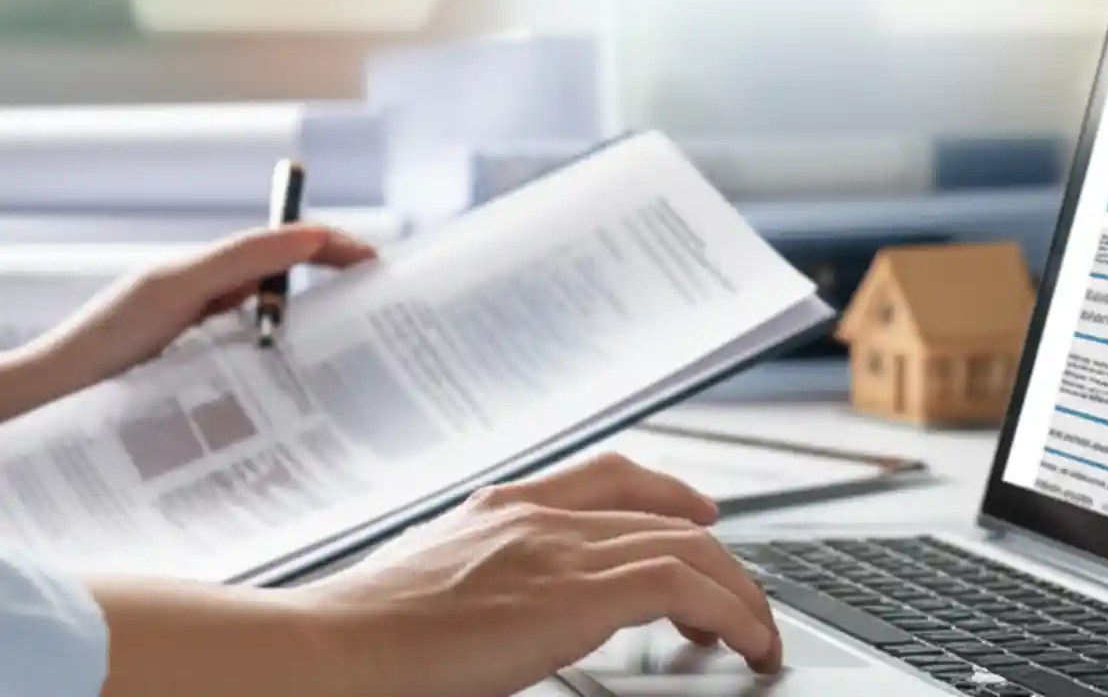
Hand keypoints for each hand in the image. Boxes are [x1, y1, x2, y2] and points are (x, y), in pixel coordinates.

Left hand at [1, 225, 374, 418]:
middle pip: (293, 279)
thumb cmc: (111, 335)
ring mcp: (214, 335)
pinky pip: (266, 356)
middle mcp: (217, 297)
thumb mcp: (179, 288)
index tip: (378, 263)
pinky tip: (308, 377)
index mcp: (213, 270)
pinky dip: (294, 358)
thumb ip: (242, 258)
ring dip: (320, 324)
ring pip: (283, 319)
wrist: (63, 391)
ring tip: (358, 340)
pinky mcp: (212, 371)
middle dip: (338, 282)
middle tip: (383, 302)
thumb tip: (311, 233)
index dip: (335, 246)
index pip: (288, 243)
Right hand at [298, 453, 782, 696]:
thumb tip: (497, 611)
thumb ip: (477, 579)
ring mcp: (559, 550)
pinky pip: (682, 587)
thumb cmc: (361, 632)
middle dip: (718, 557)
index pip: (609, 477)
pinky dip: (731, 612)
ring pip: (687, 548)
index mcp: (504, 508)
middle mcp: (540, 517)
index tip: (699, 512)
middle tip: (741, 597)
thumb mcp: (426, 582)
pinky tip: (743, 643)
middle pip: (663, 517)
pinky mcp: (575, 595)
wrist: (331, 650)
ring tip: (755, 633)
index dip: (667, 491)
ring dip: (738, 592)